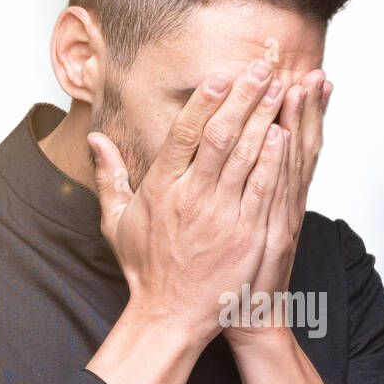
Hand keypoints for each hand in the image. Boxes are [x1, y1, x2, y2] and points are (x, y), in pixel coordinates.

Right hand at [88, 59, 288, 347]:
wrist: (170, 316)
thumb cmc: (146, 270)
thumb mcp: (118, 222)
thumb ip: (110, 176)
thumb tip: (97, 140)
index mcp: (162, 189)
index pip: (185, 133)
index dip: (205, 101)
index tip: (221, 75)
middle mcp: (193, 197)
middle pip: (222, 135)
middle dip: (244, 97)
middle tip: (261, 67)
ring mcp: (223, 216)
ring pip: (248, 156)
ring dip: (266, 118)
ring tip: (281, 88)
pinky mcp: (247, 235)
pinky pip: (264, 189)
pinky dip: (276, 159)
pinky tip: (287, 133)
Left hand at [224, 69, 331, 349]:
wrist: (251, 317)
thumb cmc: (243, 274)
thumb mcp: (253, 230)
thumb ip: (252, 194)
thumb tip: (254, 161)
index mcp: (280, 200)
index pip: (296, 147)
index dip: (306, 114)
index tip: (310, 79)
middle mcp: (286, 205)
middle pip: (301, 148)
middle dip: (308, 109)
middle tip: (314, 72)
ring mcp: (280, 218)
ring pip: (291, 164)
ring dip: (298, 123)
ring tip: (302, 86)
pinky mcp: (269, 235)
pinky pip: (274, 192)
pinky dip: (280, 164)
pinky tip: (281, 134)